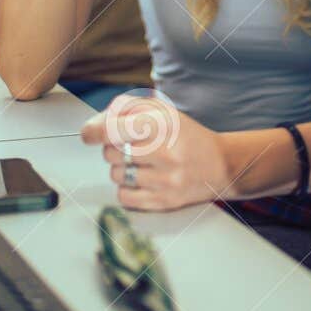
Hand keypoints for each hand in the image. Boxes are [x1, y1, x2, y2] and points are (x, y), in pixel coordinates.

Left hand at [79, 92, 229, 209]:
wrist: (221, 165)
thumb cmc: (186, 135)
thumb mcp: (164, 111)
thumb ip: (128, 109)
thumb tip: (96, 124)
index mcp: (163, 126)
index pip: (114, 130)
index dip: (94, 131)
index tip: (89, 134)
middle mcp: (165, 153)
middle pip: (111, 153)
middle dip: (114, 149)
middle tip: (132, 146)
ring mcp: (165, 180)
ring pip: (116, 175)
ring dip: (121, 169)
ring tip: (141, 164)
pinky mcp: (165, 201)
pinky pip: (124, 196)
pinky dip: (126, 188)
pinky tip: (141, 180)